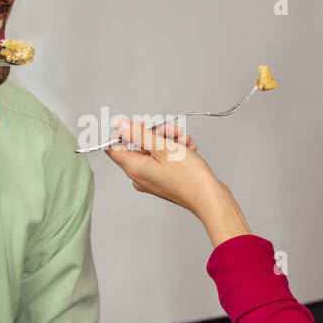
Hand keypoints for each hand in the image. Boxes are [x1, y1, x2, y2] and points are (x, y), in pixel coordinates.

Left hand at [104, 118, 251, 246]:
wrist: (208, 197)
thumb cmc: (189, 177)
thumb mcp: (163, 147)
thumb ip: (139, 134)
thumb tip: (120, 125)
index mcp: (133, 168)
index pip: (113, 147)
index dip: (125, 132)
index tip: (141, 126)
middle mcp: (139, 176)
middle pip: (138, 145)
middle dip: (157, 133)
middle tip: (173, 131)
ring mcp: (151, 179)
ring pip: (153, 151)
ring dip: (169, 140)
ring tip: (185, 140)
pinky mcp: (163, 180)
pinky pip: (163, 160)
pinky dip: (175, 151)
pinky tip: (187, 149)